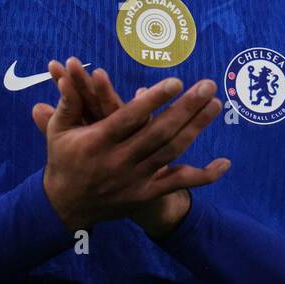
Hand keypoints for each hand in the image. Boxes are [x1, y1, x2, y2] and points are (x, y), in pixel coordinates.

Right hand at [32, 57, 230, 235]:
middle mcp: (119, 161)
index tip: (175, 82)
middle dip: (186, 108)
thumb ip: (68, 103)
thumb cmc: (64, 159)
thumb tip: (68, 76)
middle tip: (207, 85)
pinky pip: (179, 183)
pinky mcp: (146, 194)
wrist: (68, 207)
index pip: (129, 118)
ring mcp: (135, 179)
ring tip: (215, 105)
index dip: (153, 100)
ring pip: (172, 152)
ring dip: (196, 128)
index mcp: (97, 142)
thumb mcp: (59, 130)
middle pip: (159, 132)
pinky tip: (225, 163)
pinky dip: (204, 176)